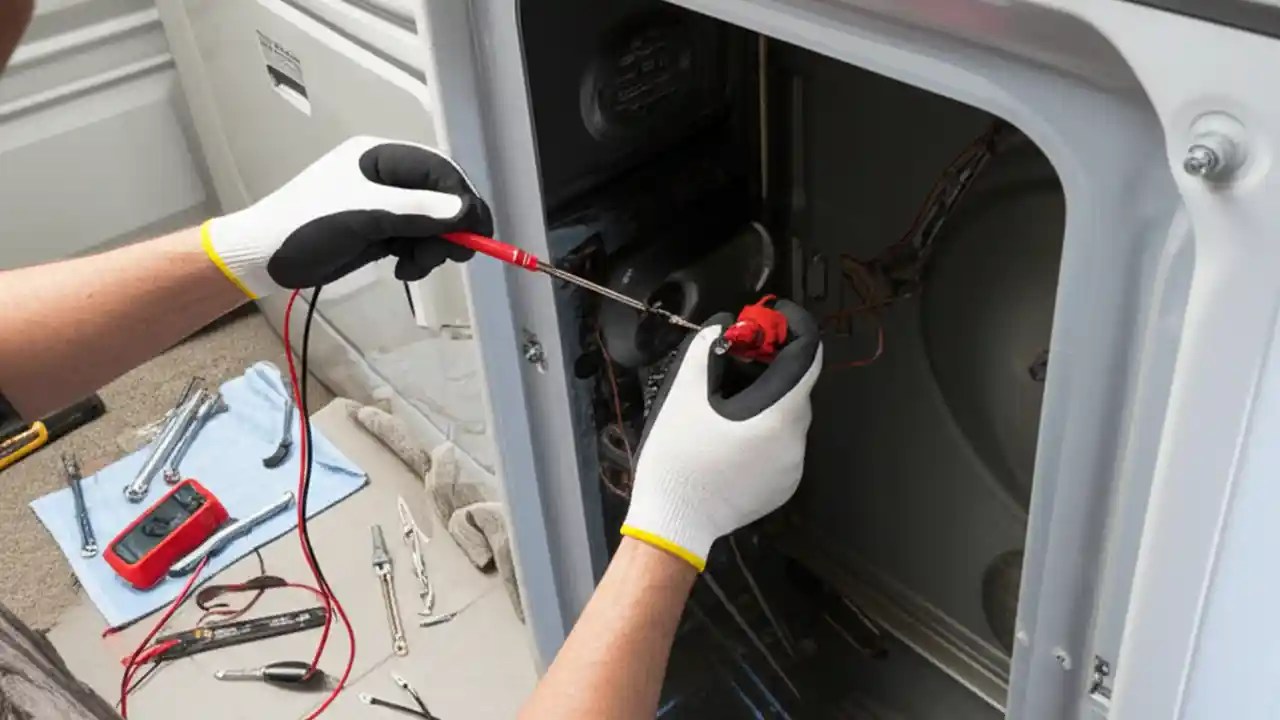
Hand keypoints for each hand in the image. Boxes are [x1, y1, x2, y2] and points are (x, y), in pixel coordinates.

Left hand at [202, 136, 492, 297]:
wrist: (262, 258)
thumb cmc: (303, 228)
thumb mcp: (361, 216)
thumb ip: (414, 211)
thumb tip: (463, 209)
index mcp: (381, 157)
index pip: (439, 171)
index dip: (463, 200)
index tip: (476, 234)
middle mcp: (387, 176)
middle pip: (441, 197)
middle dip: (450, 228)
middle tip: (453, 257)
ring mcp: (384, 204)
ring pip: (432, 222)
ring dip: (433, 247)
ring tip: (414, 267)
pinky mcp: (380, 230)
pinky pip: (417, 239)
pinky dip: (418, 256)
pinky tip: (403, 269)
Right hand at [620, 299, 822, 570]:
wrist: (673, 520)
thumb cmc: (678, 456)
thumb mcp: (683, 394)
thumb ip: (705, 350)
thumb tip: (722, 328)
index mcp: (779, 416)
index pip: (809, 358)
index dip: (794, 330)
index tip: (772, 321)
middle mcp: (796, 442)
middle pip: (797, 390)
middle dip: (772, 370)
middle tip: (737, 362)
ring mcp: (793, 469)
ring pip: (789, 420)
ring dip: (768, 404)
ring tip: (729, 405)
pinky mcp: (783, 488)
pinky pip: (782, 448)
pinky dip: (766, 435)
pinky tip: (733, 439)